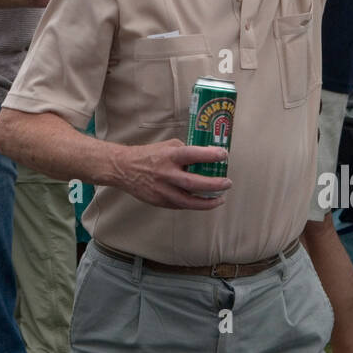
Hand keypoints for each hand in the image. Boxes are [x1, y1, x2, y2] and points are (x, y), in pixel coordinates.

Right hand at [109, 139, 230, 209]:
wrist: (124, 169)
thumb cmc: (149, 155)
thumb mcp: (168, 146)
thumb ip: (186, 151)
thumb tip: (207, 156)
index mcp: (169, 156)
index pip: (193, 155)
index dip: (210, 155)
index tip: (224, 154)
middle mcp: (166, 174)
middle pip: (194, 183)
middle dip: (214, 185)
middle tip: (227, 183)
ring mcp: (163, 190)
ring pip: (189, 202)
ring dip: (208, 202)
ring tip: (220, 199)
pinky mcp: (160, 202)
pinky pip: (181, 205)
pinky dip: (194, 204)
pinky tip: (202, 201)